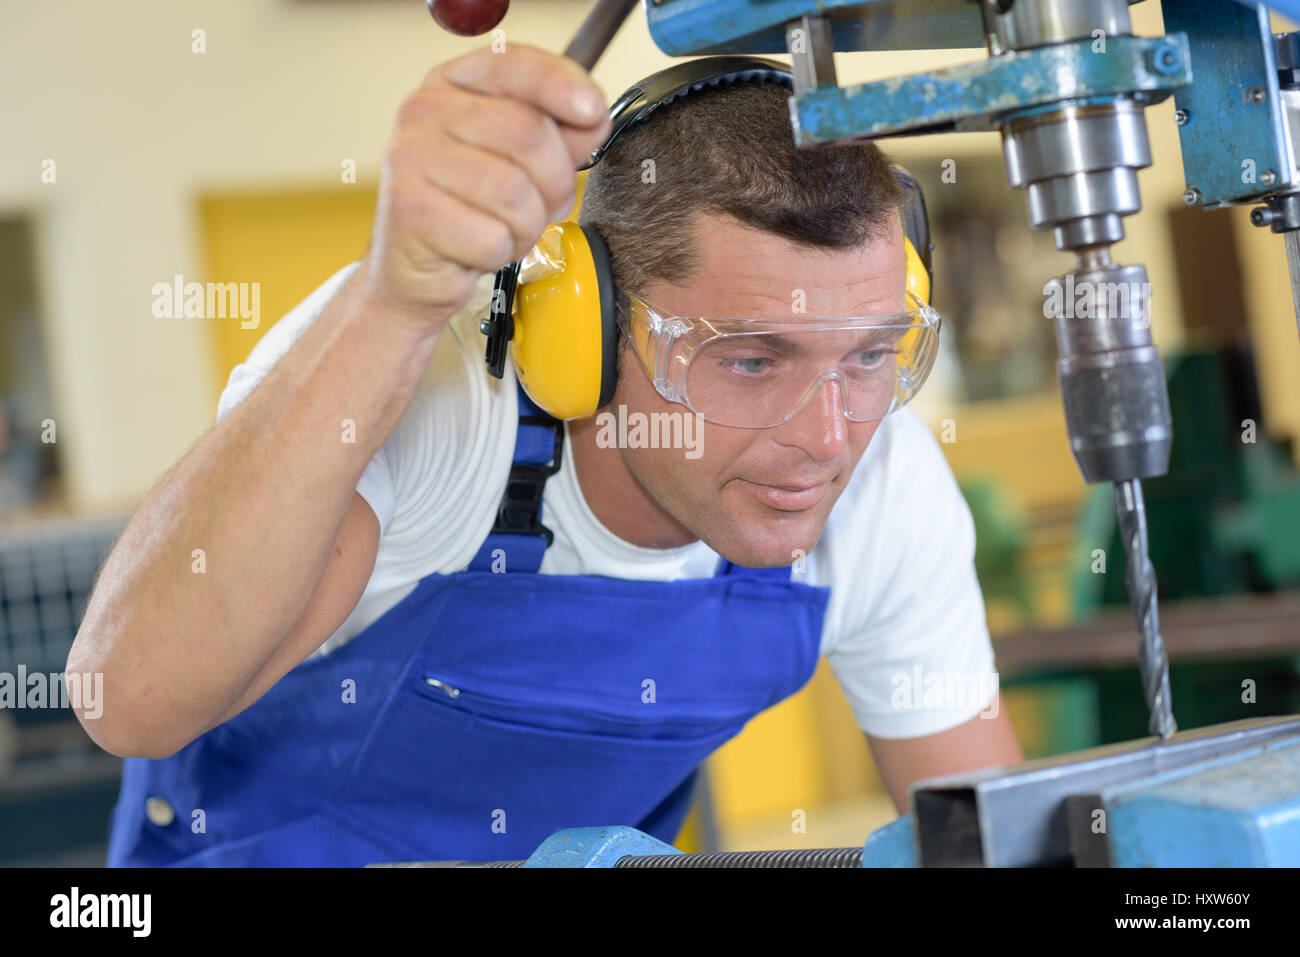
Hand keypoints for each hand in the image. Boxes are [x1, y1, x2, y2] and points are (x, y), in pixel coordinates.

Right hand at [361, 43, 610, 337]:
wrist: (414, 269)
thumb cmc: (470, 208)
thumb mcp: (518, 158)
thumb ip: (558, 130)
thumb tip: (593, 116)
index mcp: (451, 84)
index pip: (514, 65)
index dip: (561, 85)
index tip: (593, 112)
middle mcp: (424, 112)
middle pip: (528, 133)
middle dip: (555, 181)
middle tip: (545, 204)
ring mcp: (410, 159)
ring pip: (515, 192)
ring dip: (528, 225)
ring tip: (507, 228)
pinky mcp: (410, 211)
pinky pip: (493, 237)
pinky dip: (502, 252)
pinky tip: (481, 249)